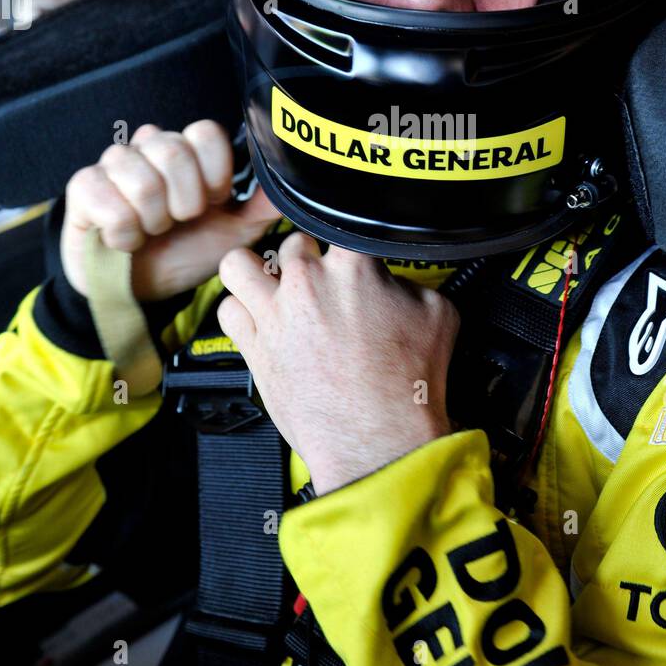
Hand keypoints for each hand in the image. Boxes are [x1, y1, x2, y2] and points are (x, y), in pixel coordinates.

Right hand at [61, 120, 280, 301]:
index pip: (206, 132)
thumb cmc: (184, 254)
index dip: (215, 174)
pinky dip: (124, 232)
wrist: (140, 291)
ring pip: (143, 178)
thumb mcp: (232, 233)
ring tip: (151, 231)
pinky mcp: (83, 188)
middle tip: (180, 222)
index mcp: (186, 151)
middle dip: (186, 202)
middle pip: (175, 151)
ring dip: (154, 220)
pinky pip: (110, 202)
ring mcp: (113, 165)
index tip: (213, 203)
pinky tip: (124, 240)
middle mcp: (148, 148)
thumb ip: (261, 205)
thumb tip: (291, 181)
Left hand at [216, 232, 459, 494]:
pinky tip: (262, 321)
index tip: (351, 255)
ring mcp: (275, 314)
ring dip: (256, 272)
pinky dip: (241, 312)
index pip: (340, 224)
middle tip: (320, 283)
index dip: (348, 241)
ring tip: (272, 287)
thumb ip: (410, 282)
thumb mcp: (438, 315)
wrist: (381, 442)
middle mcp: (307, 283)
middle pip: (292, 241)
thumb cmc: (408, 388)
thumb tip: (394, 279)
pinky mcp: (254, 347)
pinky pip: (227, 309)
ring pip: (239, 263)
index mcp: (352, 266)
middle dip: (307, 258)